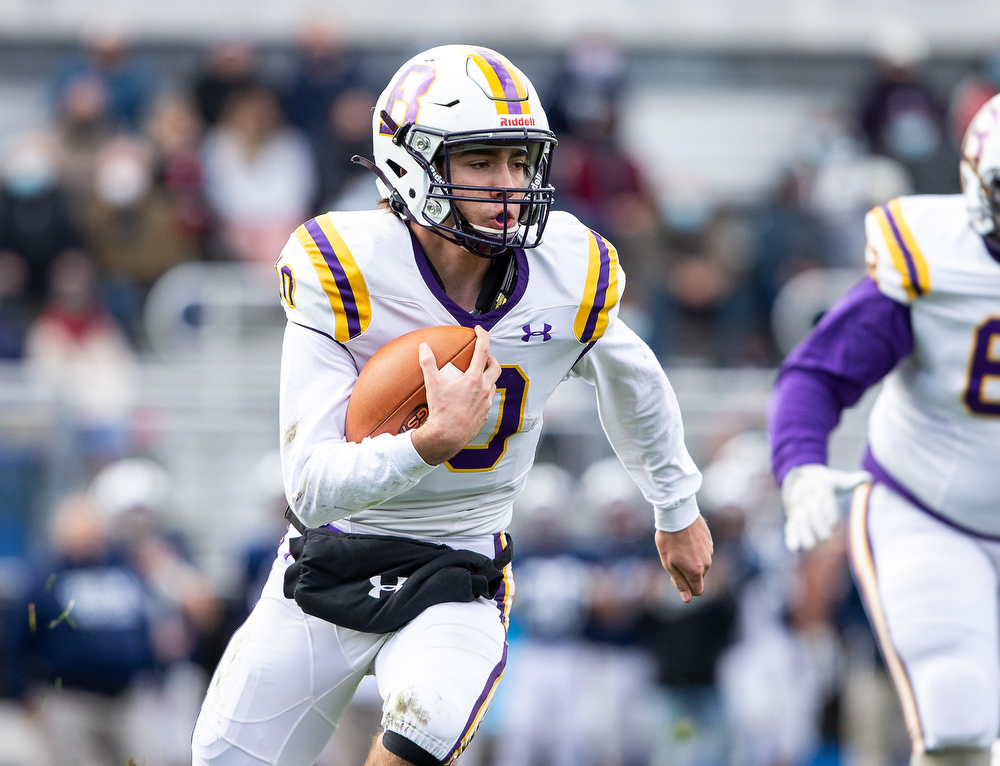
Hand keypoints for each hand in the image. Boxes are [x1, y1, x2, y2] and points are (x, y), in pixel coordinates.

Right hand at [411, 325, 500, 464]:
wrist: (447, 437)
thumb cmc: (441, 411)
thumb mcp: (433, 384)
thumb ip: (428, 363)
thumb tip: (423, 347)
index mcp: (474, 379)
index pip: (482, 351)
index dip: (483, 336)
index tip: (479, 329)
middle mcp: (484, 390)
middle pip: (495, 367)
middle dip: (490, 359)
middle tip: (483, 357)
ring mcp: (486, 404)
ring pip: (493, 385)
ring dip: (487, 378)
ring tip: (476, 377)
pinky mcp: (484, 415)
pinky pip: (487, 401)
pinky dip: (483, 395)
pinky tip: (472, 398)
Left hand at [655, 515, 712, 602]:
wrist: (677, 514)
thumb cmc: (669, 539)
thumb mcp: (669, 564)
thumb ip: (680, 582)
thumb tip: (687, 598)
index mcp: (696, 571)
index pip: (698, 590)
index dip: (687, 588)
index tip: (676, 578)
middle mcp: (707, 563)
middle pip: (699, 576)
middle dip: (687, 572)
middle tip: (673, 558)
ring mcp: (710, 550)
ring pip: (701, 563)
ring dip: (691, 559)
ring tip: (678, 545)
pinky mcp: (709, 540)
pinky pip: (703, 550)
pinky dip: (694, 548)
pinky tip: (685, 538)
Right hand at [781, 464, 870, 550]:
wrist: (797, 476)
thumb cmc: (824, 482)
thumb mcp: (837, 479)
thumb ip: (853, 480)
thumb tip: (869, 478)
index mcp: (820, 487)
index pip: (825, 500)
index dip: (829, 513)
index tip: (835, 526)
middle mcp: (807, 497)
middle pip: (811, 511)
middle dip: (817, 526)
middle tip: (826, 538)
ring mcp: (797, 507)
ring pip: (798, 520)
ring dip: (803, 533)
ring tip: (810, 546)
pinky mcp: (792, 517)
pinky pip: (789, 527)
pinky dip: (791, 537)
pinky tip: (796, 548)